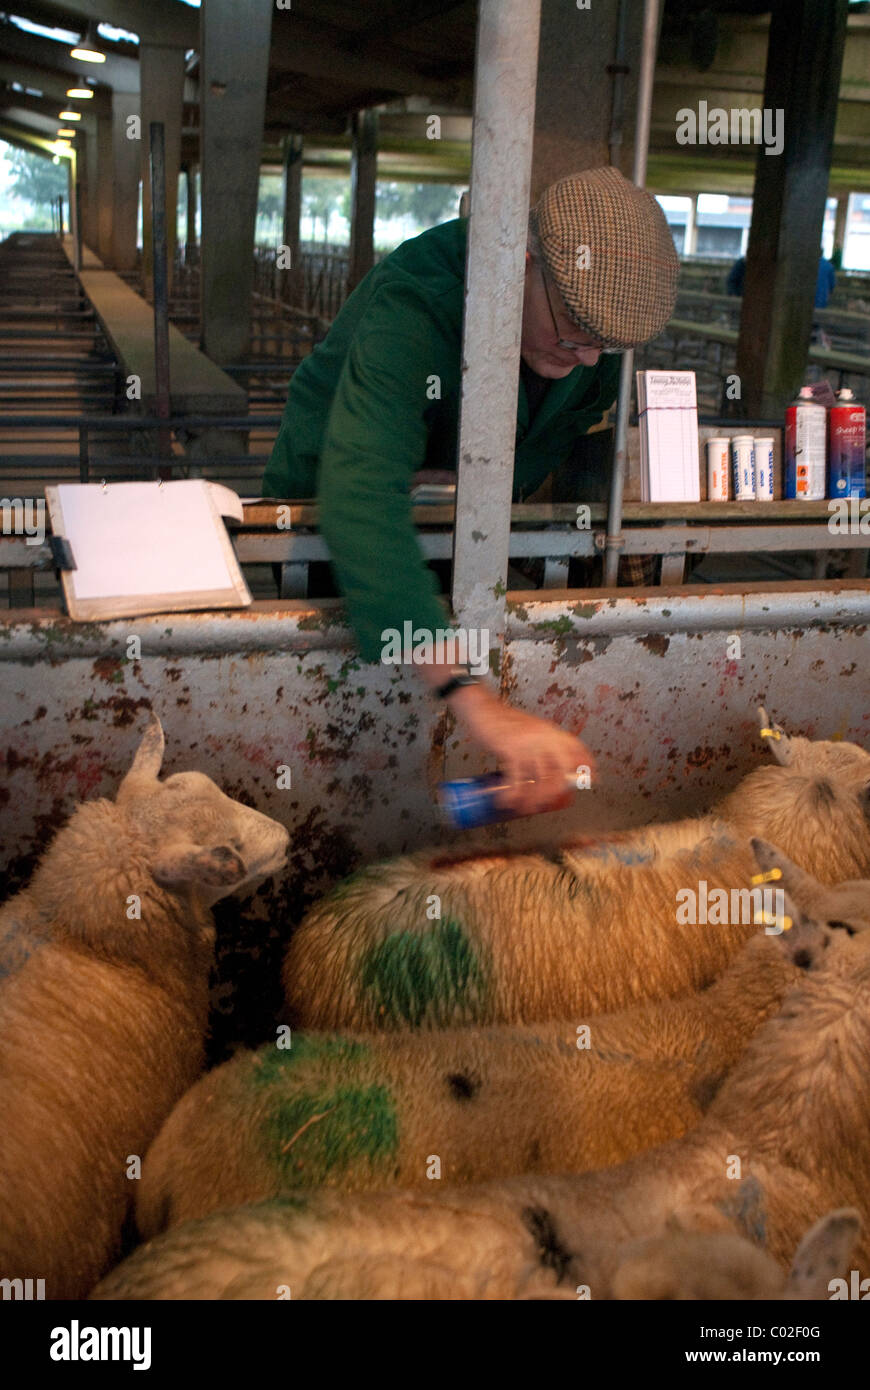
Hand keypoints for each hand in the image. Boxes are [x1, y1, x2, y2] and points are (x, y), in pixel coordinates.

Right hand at [448, 684, 594, 816]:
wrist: (482, 709)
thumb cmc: (505, 722)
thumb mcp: (531, 729)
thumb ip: (542, 743)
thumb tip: (550, 767)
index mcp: (551, 731)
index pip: (577, 748)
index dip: (588, 765)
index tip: (592, 780)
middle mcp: (544, 737)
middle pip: (562, 771)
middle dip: (558, 791)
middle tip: (549, 803)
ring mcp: (529, 743)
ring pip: (540, 779)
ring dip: (533, 799)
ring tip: (525, 807)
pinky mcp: (511, 750)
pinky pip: (517, 778)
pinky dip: (513, 794)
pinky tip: (508, 800)